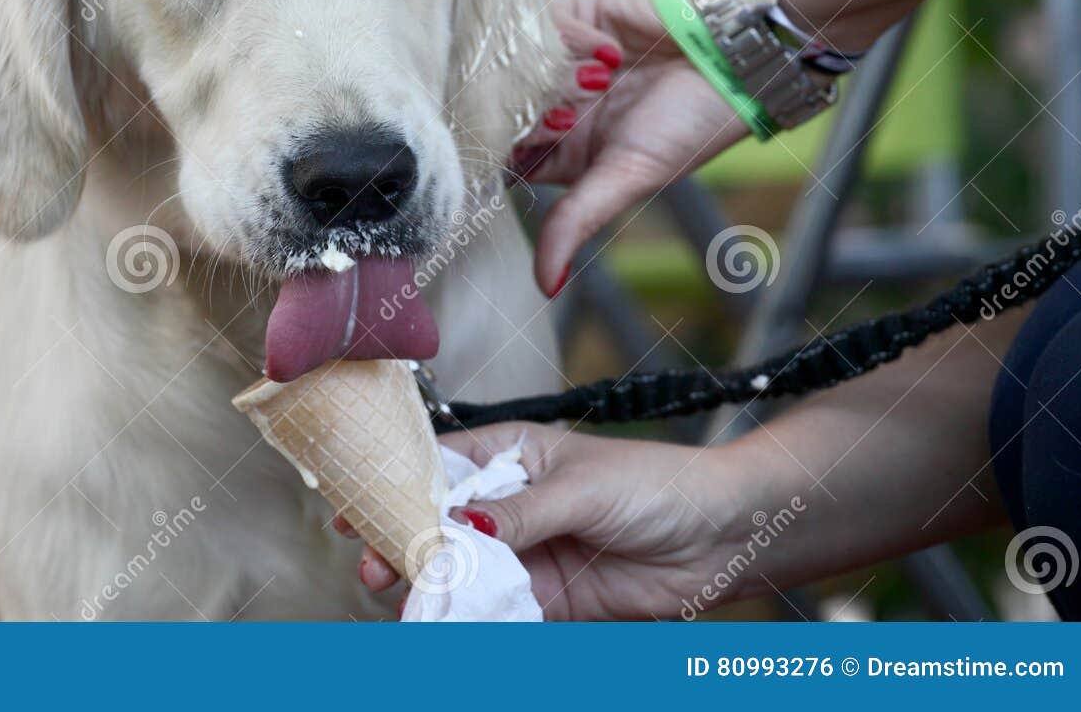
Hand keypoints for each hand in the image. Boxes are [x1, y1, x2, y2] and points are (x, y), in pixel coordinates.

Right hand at [340, 423, 752, 620]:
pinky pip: (497, 610)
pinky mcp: (546, 599)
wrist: (722, 539)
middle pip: (440, 524)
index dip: (396, 486)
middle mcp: (511, 504)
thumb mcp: (580, 489)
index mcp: (512, 455)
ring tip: (407, 600)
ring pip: (462, 571)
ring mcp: (525, 553)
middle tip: (378, 566)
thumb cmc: (657, 486)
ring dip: (434, 586)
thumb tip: (458, 527)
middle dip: (405, 543)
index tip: (358, 507)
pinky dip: (471, 620)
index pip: (440, 466)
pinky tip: (449, 625)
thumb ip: (518, 515)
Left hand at [511, 0, 748, 294]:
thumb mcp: (629, 178)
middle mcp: (555, 108)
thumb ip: (577, 222)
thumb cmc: (691, 124)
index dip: (507, 152)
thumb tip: (545, 287)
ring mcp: (557, 62)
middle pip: (500, 109)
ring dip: (556, 76)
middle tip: (576, 114)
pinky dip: (571, 40)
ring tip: (604, 83)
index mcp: (565, 153)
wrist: (735, 53)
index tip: (530, 148)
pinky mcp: (569, 18)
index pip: (504, 156)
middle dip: (534, 113)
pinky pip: (538, 23)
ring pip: (513, 66)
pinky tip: (611, 53)